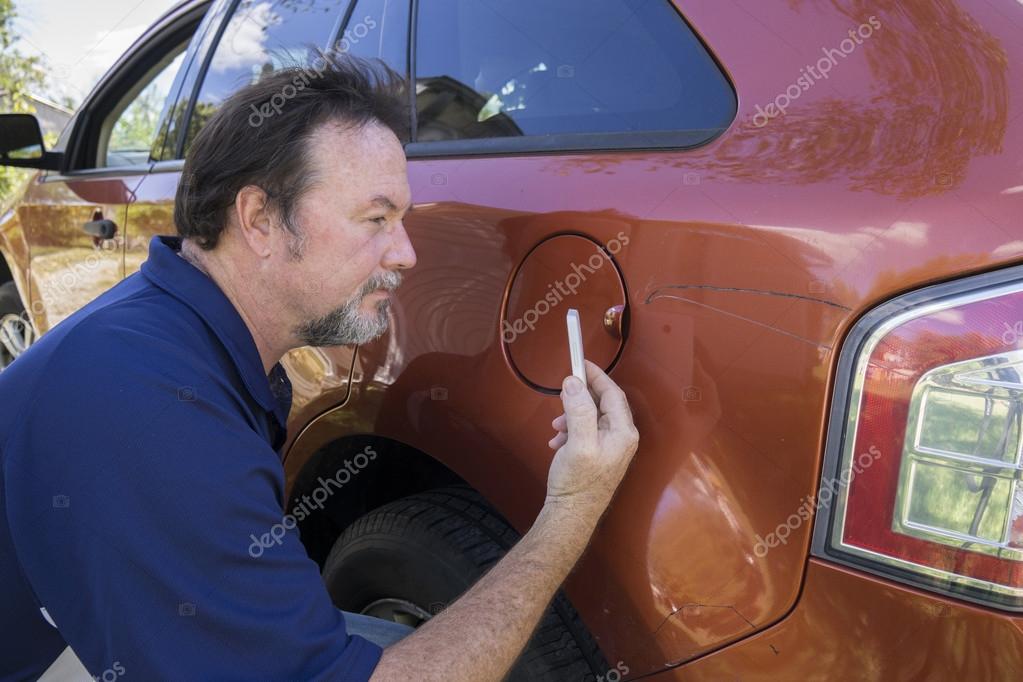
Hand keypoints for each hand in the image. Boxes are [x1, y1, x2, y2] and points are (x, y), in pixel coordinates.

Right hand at [545, 360, 638, 514]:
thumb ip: (579, 410)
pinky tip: (558, 441)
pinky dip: (570, 430)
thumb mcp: (578, 442)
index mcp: (623, 433)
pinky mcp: (599, 455)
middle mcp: (622, 438)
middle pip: (602, 404)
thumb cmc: (578, 483)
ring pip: (591, 417)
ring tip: (556, 427)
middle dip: (580, 398)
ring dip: (572, 415)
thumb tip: (574, 383)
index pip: (612, 393)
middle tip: (562, 395)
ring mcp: (611, 447)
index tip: (580, 364)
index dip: (596, 376)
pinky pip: (585, 431)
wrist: (571, 514)